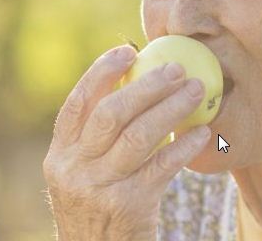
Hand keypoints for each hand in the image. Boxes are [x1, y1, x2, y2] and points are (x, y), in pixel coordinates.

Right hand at [43, 45, 210, 239]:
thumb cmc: (99, 210)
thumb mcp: (82, 177)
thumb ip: (95, 140)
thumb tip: (132, 84)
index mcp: (59, 156)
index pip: (77, 103)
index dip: (101, 72)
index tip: (128, 51)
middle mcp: (74, 170)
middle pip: (110, 114)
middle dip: (146, 86)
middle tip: (176, 69)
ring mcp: (100, 189)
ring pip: (138, 136)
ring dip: (171, 108)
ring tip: (196, 91)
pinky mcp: (129, 206)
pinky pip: (162, 167)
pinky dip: (184, 146)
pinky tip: (201, 133)